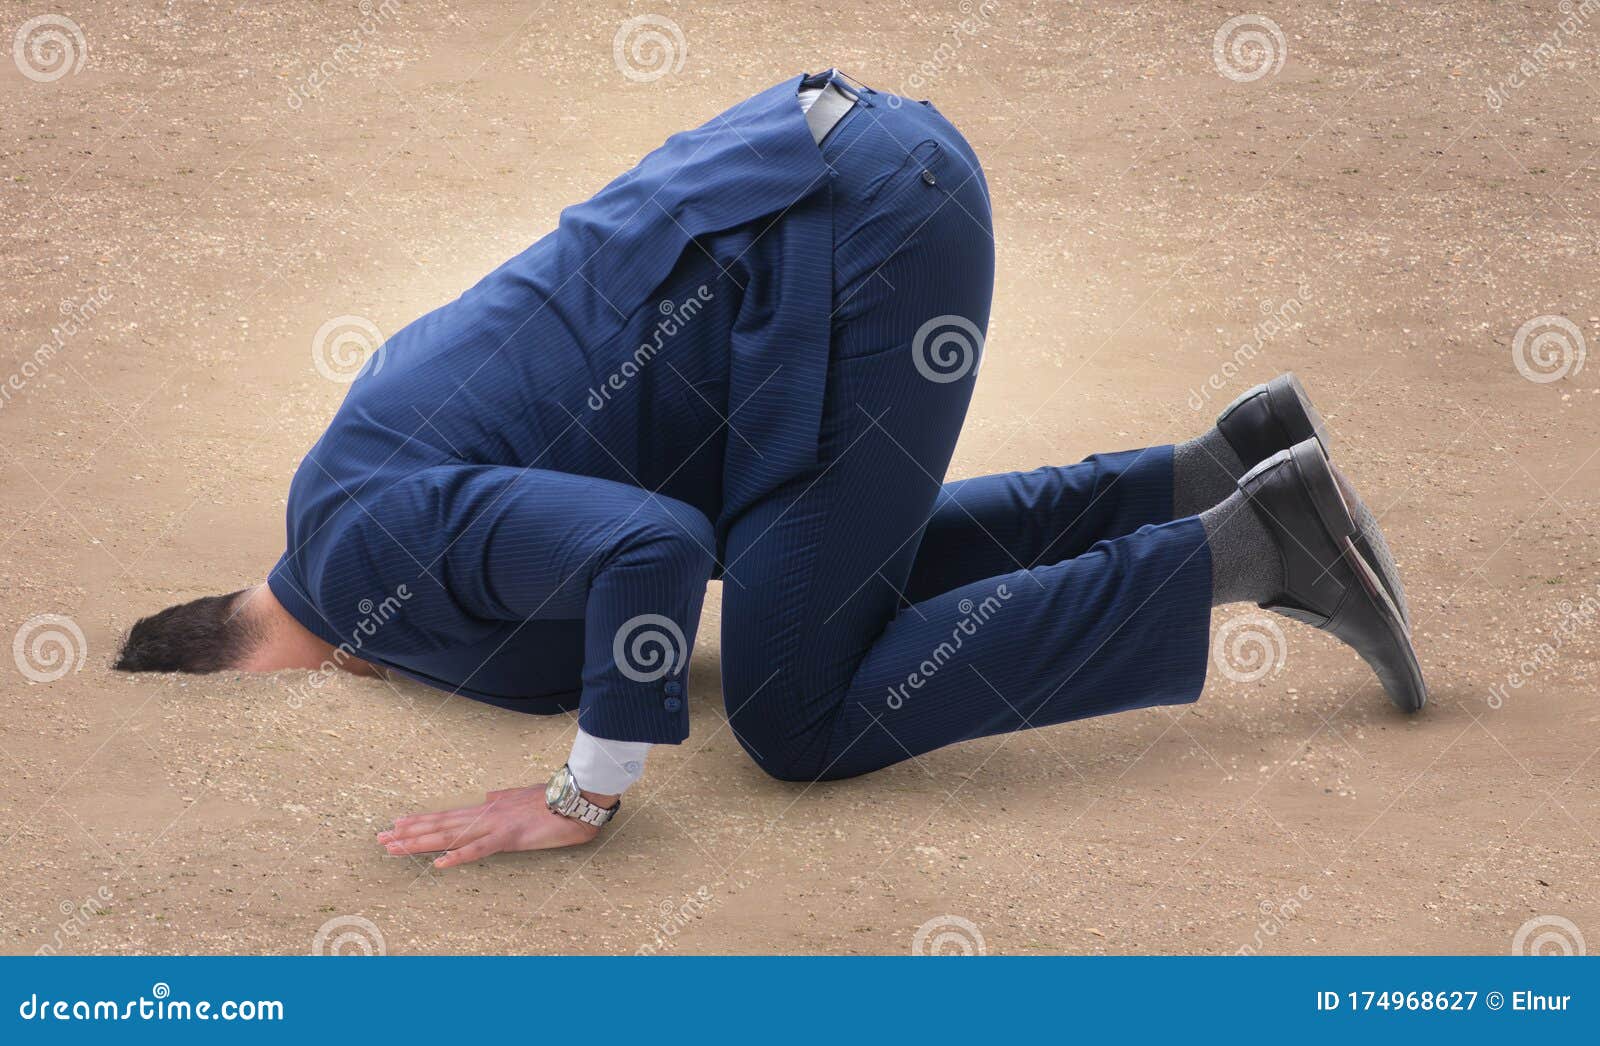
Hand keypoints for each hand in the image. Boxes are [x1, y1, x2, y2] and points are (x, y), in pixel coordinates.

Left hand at [378, 786, 612, 867]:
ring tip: (395, 847)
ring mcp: (496, 825)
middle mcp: (486, 814)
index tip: (396, 825)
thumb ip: (503, 798)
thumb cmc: (555, 799)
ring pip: (450, 835)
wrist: (577, 797)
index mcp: (489, 808)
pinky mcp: (510, 837)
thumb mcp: (523, 796)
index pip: (447, 816)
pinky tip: (439, 863)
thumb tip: (487, 796)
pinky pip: (480, 850)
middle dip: (408, 833)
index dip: (420, 821)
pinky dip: (458, 856)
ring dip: (420, 842)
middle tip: (380, 839)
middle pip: (440, 825)